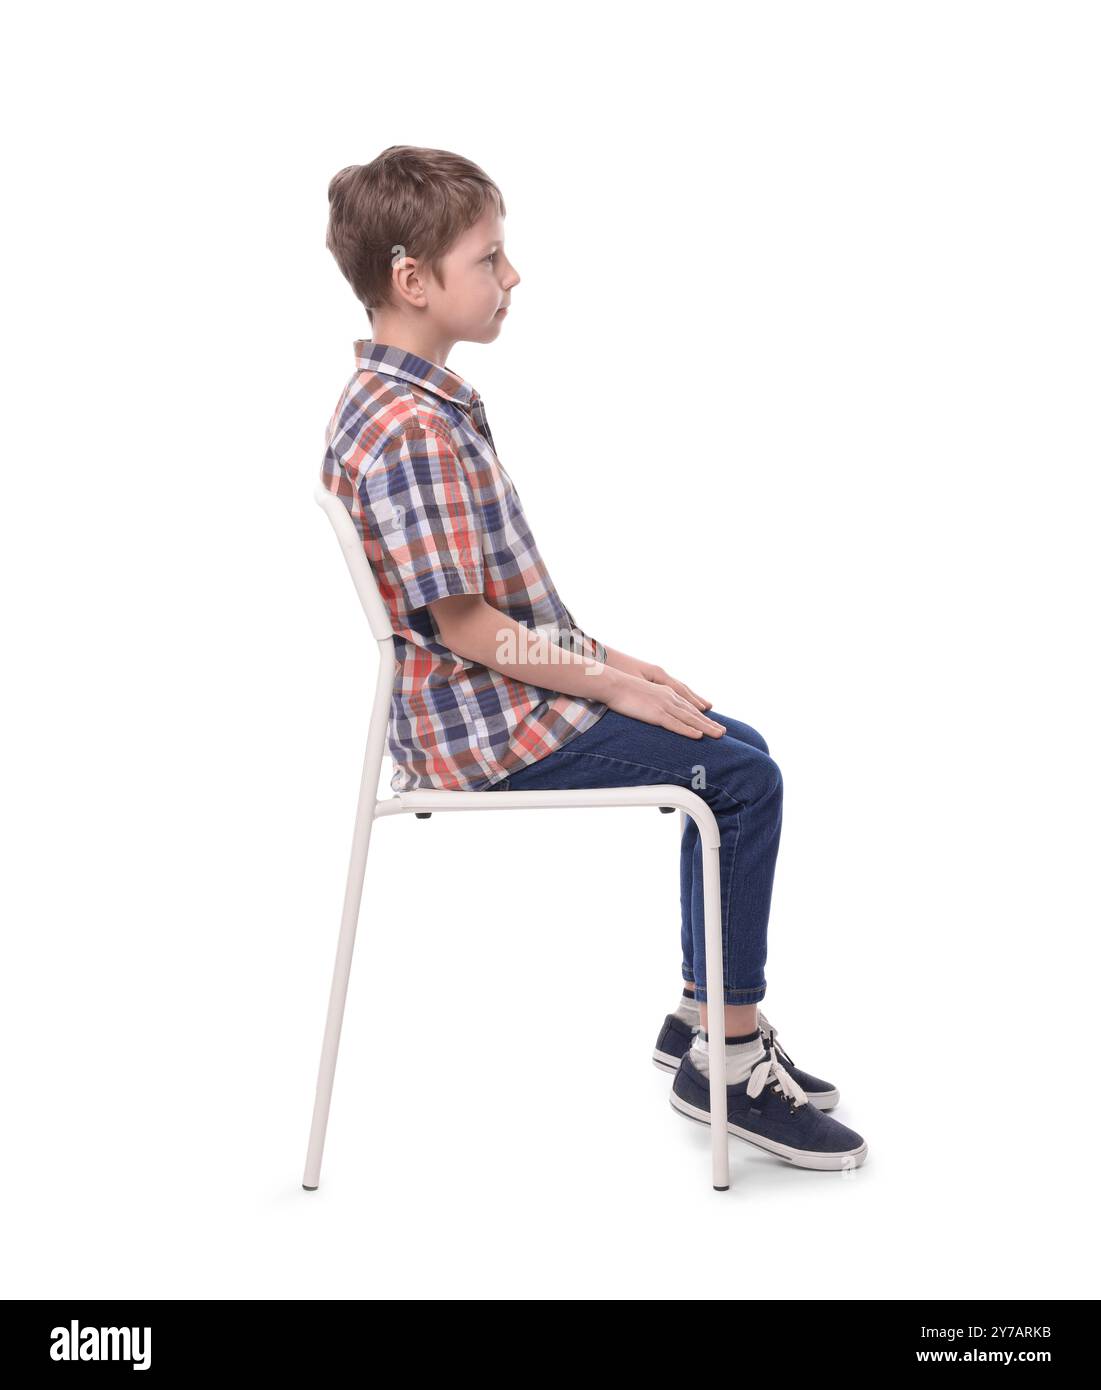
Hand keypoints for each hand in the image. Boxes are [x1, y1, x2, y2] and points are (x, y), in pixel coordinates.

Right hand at [606, 670, 725, 738]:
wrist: (612, 683)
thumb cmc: (621, 689)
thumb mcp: (640, 693)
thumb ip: (649, 701)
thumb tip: (651, 709)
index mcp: (665, 692)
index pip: (687, 705)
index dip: (700, 714)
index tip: (710, 721)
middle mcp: (669, 697)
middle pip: (693, 712)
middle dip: (709, 722)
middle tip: (722, 731)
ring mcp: (664, 705)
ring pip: (690, 719)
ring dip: (706, 727)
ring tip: (719, 735)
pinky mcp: (656, 714)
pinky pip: (676, 724)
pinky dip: (689, 730)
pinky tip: (699, 736)